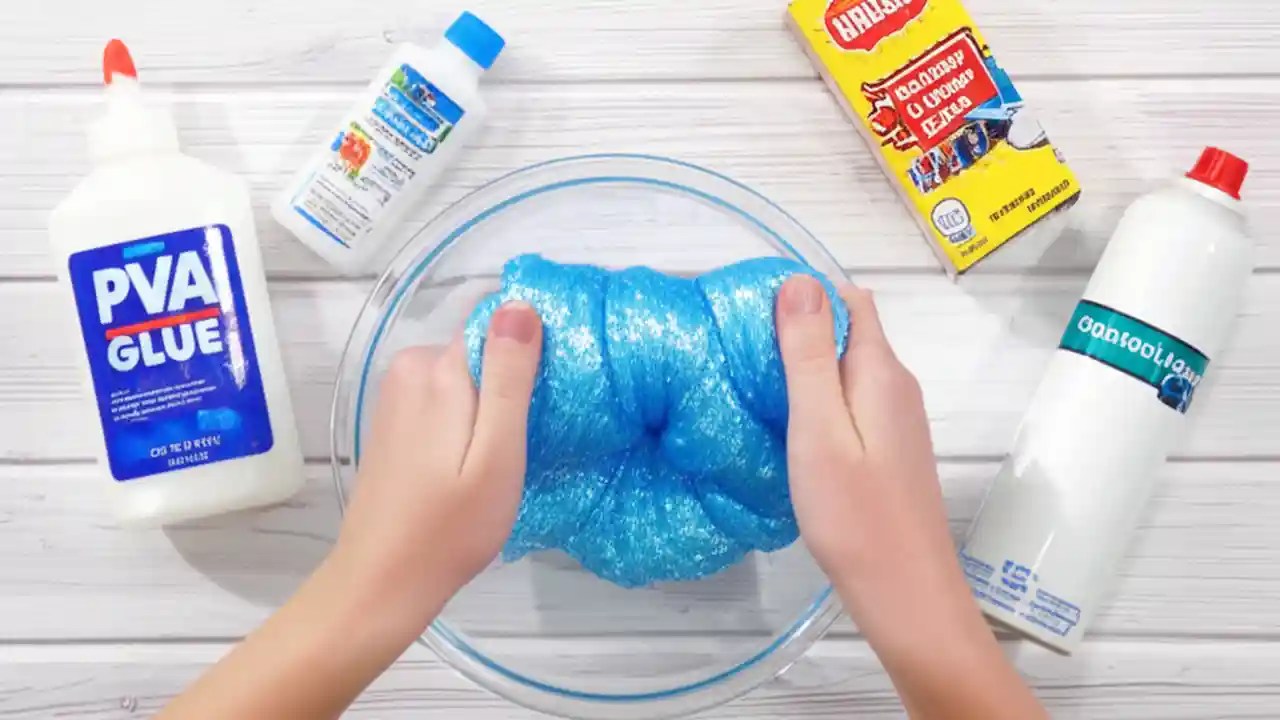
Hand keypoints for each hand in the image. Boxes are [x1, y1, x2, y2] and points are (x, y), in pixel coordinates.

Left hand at [328, 301, 542, 637]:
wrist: (382, 581)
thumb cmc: (450, 527)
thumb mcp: (498, 453)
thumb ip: (509, 377)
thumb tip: (520, 303)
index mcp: (437, 369)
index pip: (496, 324)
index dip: (530, 351)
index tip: (550, 395)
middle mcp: (410, 369)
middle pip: (480, 351)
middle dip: (510, 383)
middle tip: (530, 438)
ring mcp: (396, 395)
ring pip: (464, 377)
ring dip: (490, 405)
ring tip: (505, 455)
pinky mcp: (393, 421)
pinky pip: (445, 399)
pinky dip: (467, 420)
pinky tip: (475, 462)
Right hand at [775, 276, 1045, 718]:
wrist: (904, 594)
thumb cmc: (855, 516)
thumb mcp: (818, 429)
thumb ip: (809, 355)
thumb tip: (799, 281)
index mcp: (881, 372)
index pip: (848, 299)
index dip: (803, 294)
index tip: (750, 311)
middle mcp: (896, 387)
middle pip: (848, 332)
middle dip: (798, 329)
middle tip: (738, 350)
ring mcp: (896, 421)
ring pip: (846, 371)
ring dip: (804, 368)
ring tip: (752, 386)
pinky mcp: (888, 450)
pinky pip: (849, 403)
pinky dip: (816, 401)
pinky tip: (785, 428)